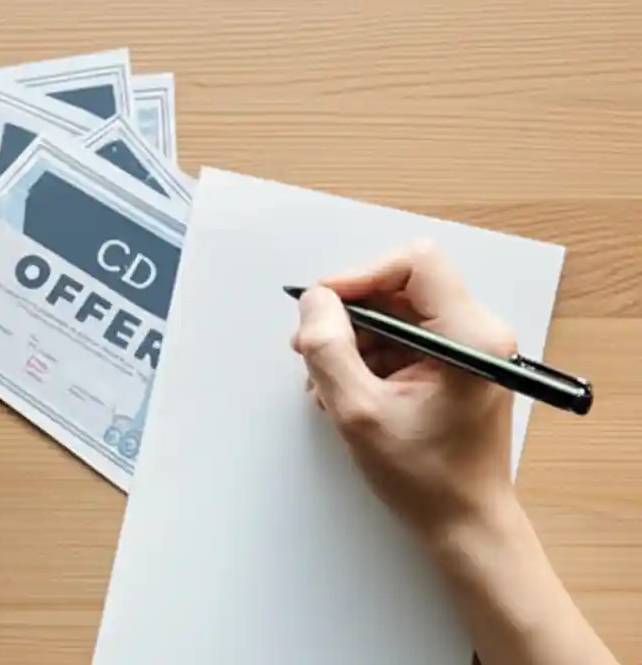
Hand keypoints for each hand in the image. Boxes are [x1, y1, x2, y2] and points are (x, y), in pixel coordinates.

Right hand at [290, 240, 517, 540]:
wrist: (464, 524)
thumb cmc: (426, 479)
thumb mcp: (360, 412)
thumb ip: (329, 349)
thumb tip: (313, 301)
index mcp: (470, 336)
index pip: (415, 263)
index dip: (360, 276)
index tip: (323, 305)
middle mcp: (477, 333)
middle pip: (399, 287)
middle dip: (348, 315)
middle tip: (311, 349)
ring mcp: (467, 349)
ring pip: (394, 314)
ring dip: (353, 341)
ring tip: (327, 383)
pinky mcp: (453, 365)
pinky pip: (401, 339)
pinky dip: (367, 358)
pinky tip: (348, 391)